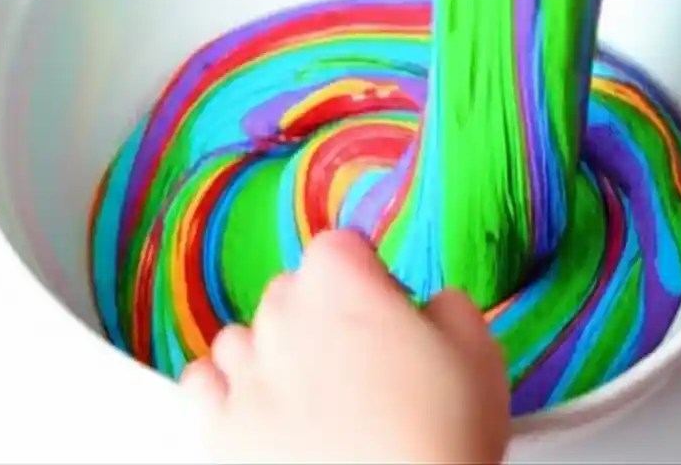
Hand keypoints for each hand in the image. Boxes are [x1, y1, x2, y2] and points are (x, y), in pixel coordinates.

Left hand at [180, 229, 511, 463]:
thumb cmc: (440, 433)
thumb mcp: (478, 352)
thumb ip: (449, 305)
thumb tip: (433, 305)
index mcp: (338, 281)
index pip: (341, 246)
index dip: (369, 276)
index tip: (389, 310)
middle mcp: (280, 314)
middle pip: (292, 291)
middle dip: (322, 316)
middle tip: (362, 364)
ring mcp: (242, 371)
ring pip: (244, 337)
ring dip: (271, 353)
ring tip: (311, 394)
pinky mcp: (218, 426)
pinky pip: (202, 383)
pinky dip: (225, 389)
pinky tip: (256, 407)